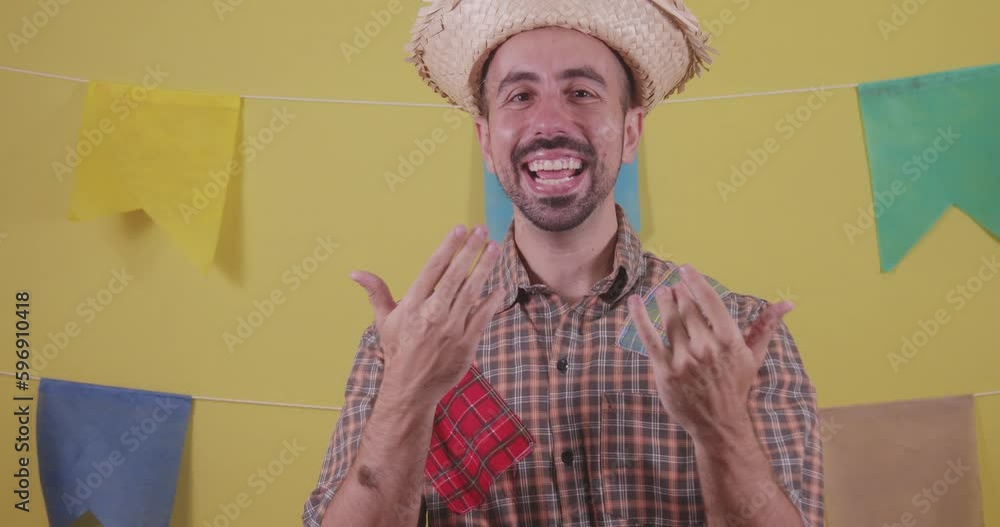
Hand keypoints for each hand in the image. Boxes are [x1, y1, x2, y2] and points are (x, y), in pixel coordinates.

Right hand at [350, 225, 504, 407]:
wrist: (411, 388)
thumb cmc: (398, 350)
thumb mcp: (384, 321)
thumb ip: (376, 292)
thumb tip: (356, 273)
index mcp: (412, 305)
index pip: (433, 269)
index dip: (448, 247)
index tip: (459, 229)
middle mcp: (432, 314)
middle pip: (455, 276)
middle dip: (470, 251)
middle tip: (482, 231)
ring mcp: (451, 329)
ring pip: (471, 292)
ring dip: (484, 268)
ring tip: (494, 249)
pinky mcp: (466, 344)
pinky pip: (482, 317)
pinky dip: (491, 301)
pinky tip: (499, 286)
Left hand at [626, 264, 793, 440]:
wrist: (719, 424)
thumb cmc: (737, 386)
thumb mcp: (753, 356)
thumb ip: (765, 326)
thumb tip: (787, 303)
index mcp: (729, 341)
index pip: (710, 301)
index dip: (696, 282)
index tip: (686, 269)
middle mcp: (707, 348)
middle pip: (687, 308)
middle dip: (679, 293)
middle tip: (673, 286)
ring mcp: (684, 359)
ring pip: (669, 319)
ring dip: (663, 301)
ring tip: (661, 293)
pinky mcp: (665, 370)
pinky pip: (649, 337)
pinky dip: (639, 317)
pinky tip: (634, 302)